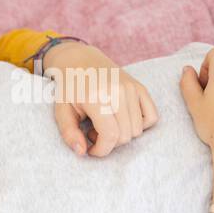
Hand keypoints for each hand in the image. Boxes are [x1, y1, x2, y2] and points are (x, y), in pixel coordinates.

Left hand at [45, 41, 156, 156]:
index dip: (101, 150)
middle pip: (126, 135)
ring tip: (105, 124)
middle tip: (94, 132)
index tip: (91, 149)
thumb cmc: (69, 88)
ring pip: (138, 129)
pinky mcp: (141, 87)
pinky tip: (122, 120)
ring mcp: (132, 88)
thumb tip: (82, 152)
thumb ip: (69, 133)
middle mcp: (118, 92)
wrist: (80, 60)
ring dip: (122, 134)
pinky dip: (140, 125)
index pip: (111, 136)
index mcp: (96, 98)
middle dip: (109, 143)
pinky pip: (152, 116)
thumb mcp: (61, 111)